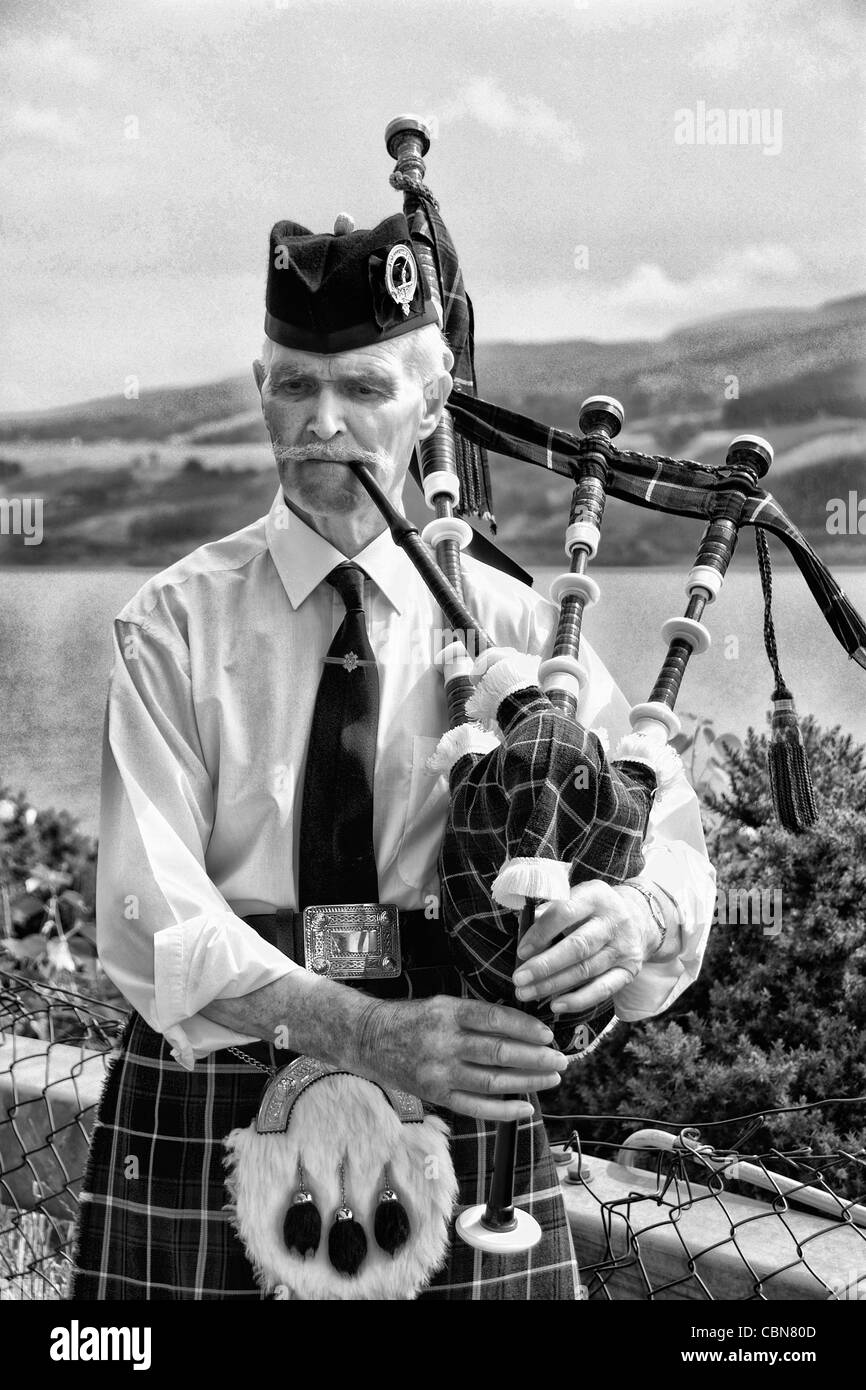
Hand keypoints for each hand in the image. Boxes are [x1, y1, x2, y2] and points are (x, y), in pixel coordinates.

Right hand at [352, 994, 568, 1122]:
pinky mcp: (435, 1094)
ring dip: (527, 1082)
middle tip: (560, 1060)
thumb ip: (476, 1016)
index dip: (525, 1027)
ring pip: (492, 1080)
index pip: (495, 1019)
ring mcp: (439, 1071)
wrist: (370, 1039)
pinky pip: (475, 1107)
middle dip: (535, 1058)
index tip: (548, 1035)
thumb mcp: (442, 1004)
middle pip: (498, 1052)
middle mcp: (444, 1042)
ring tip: (551, 1079)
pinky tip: (526, 1107)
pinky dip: (504, 1110)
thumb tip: (521, 1028)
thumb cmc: (412, 1019)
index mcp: (447, 1012)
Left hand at [511, 879, 661, 1015]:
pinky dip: (579, 1000)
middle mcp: (612, 922)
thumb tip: (523, 931)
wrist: (639, 918)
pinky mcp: (629, 970)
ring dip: (553, 985)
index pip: (565, 913)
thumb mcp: (577, 897)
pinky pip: (603, 989)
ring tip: (527, 993)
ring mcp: (623, 948)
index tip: (521, 951)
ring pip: (586, 970)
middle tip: (519, 978)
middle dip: (545, 965)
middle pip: (577, 947)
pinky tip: (556, 1005)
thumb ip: (551, 911)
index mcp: (595, 896)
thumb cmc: (593, 909)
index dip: (541, 933)